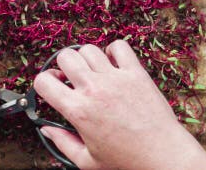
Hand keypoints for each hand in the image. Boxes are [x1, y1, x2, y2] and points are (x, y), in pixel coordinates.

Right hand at [33, 40, 205, 169]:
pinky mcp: (136, 73)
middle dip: (62, 65)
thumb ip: (62, 143)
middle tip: (70, 77)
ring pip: (88, 49)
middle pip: (65, 57)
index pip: (44, 82)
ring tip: (91, 71)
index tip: (50, 88)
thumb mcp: (87, 161)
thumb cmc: (128, 161)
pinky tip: (112, 64)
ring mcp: (116, 78)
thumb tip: (46, 130)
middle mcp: (95, 90)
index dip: (42, 83)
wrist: (163, 156)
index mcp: (79, 111)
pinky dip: (112, 50)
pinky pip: (119, 46)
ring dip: (85, 58)